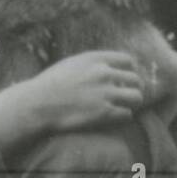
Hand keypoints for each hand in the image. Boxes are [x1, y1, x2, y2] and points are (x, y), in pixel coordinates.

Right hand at [0, 51, 145, 144]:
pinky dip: (123, 116)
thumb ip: (91, 64)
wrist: (39, 104)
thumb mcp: (71, 64)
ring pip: (137, 97)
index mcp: (96, 59)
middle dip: (132, 88)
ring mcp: (106, 93)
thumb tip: (105, 68)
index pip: (128, 61)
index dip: (129, 71)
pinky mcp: (105, 113)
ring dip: (131, 103)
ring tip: (124, 107)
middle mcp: (104, 74)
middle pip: (135, 79)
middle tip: (126, 96)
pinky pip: (127, 114)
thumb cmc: (49, 85)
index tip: (124, 79)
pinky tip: (113, 118)